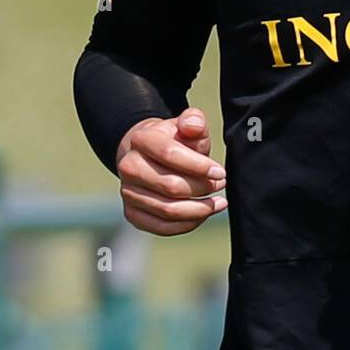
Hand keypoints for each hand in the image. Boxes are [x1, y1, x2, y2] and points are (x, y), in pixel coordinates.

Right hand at [116, 108, 227, 234]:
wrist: (150, 155)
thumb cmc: (175, 141)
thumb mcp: (187, 125)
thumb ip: (194, 121)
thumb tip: (193, 125)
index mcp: (141, 139)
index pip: (170, 154)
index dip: (199, 166)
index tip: (220, 172)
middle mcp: (129, 166)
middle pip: (171, 186)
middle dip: (202, 188)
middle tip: (221, 184)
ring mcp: (128, 192)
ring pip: (168, 210)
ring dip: (199, 210)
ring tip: (218, 202)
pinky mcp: (132, 213)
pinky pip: (161, 227)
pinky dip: (187, 224)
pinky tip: (203, 215)